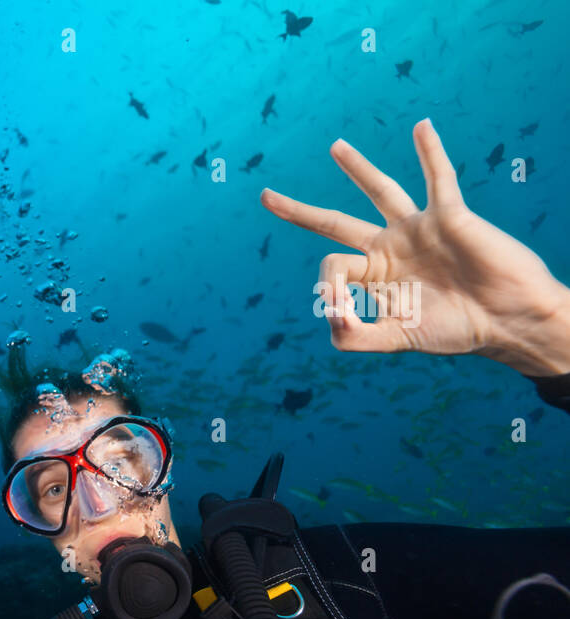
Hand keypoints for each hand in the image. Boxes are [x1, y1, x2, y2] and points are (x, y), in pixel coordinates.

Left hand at [260, 119, 569, 376]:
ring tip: (334, 147)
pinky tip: (421, 127)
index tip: (342, 314)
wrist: (506, 321)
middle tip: (265, 196)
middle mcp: (389, 248)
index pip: (332, 268)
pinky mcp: (448, 215)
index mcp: (374, 276)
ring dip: (357, 168)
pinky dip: (431, 151)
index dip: (327, 289)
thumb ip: (355, 337)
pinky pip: (438, 177)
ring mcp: (416, 229)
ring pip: (380, 191)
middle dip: (299, 212)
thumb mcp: (396, 339)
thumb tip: (330, 316)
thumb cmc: (455, 330)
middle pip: (334, 223)